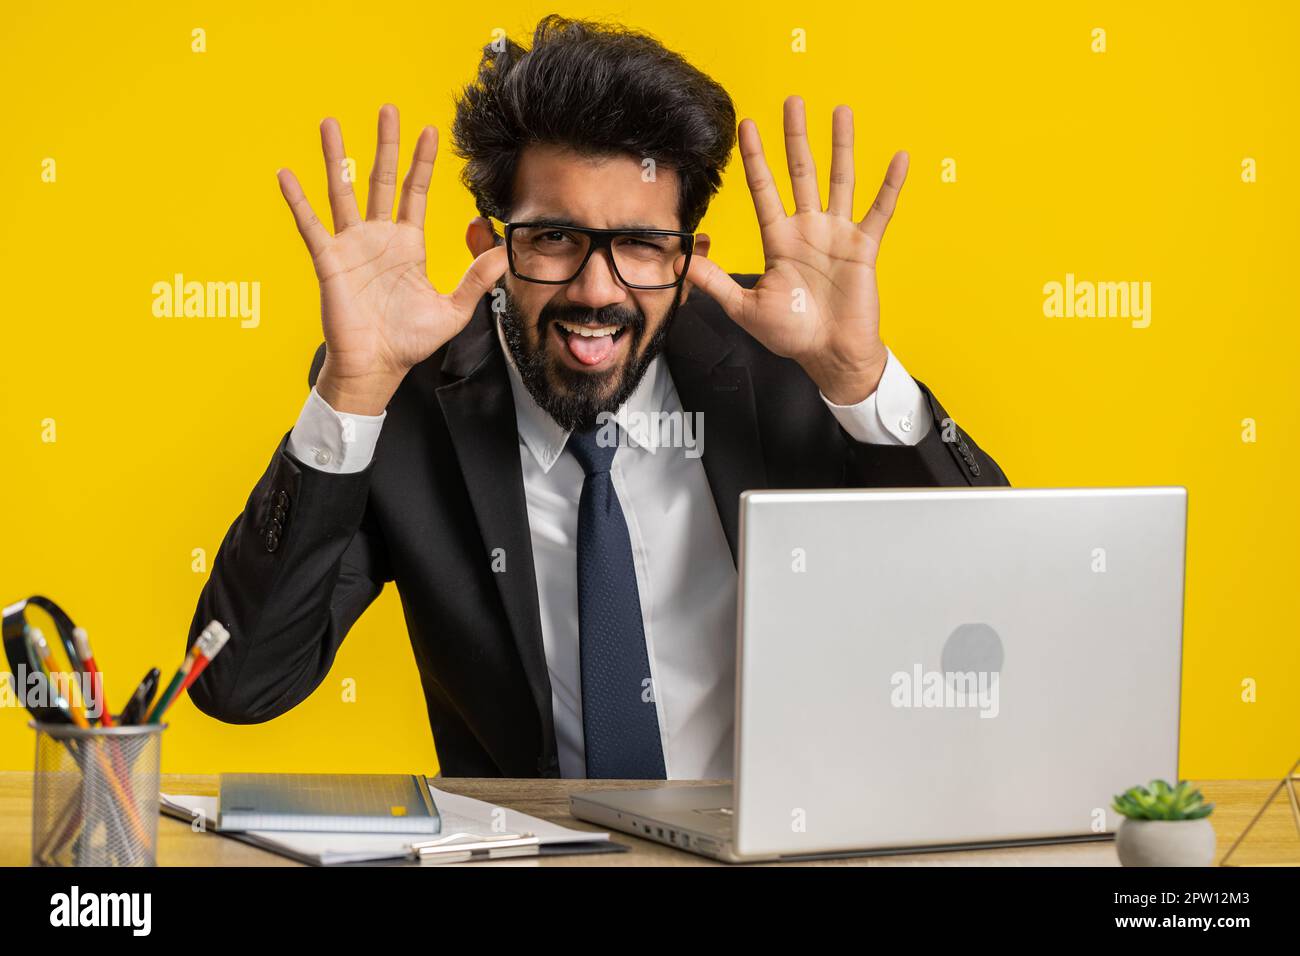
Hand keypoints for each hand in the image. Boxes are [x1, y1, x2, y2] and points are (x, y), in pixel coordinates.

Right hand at [277, 104, 506, 414]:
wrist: (377, 367)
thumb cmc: (410, 342)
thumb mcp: (454, 310)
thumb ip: (476, 279)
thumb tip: (503, 252)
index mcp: (407, 245)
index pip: (415, 193)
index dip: (421, 163)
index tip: (429, 132)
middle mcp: (379, 238)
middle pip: (382, 180)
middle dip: (386, 145)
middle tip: (388, 109)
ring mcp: (351, 247)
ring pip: (343, 192)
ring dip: (337, 159)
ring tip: (330, 123)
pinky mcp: (329, 261)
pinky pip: (310, 226)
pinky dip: (297, 200)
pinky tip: (287, 175)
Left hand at [685, 96, 907, 404]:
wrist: (830, 356)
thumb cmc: (792, 335)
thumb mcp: (745, 309)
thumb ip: (715, 282)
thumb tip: (682, 261)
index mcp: (780, 240)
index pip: (764, 190)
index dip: (755, 159)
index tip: (746, 127)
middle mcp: (808, 229)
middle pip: (801, 173)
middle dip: (795, 137)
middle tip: (791, 101)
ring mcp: (837, 235)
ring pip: (840, 180)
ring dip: (841, 146)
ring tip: (840, 111)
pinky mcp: (864, 247)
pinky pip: (879, 211)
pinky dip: (890, 186)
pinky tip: (898, 158)